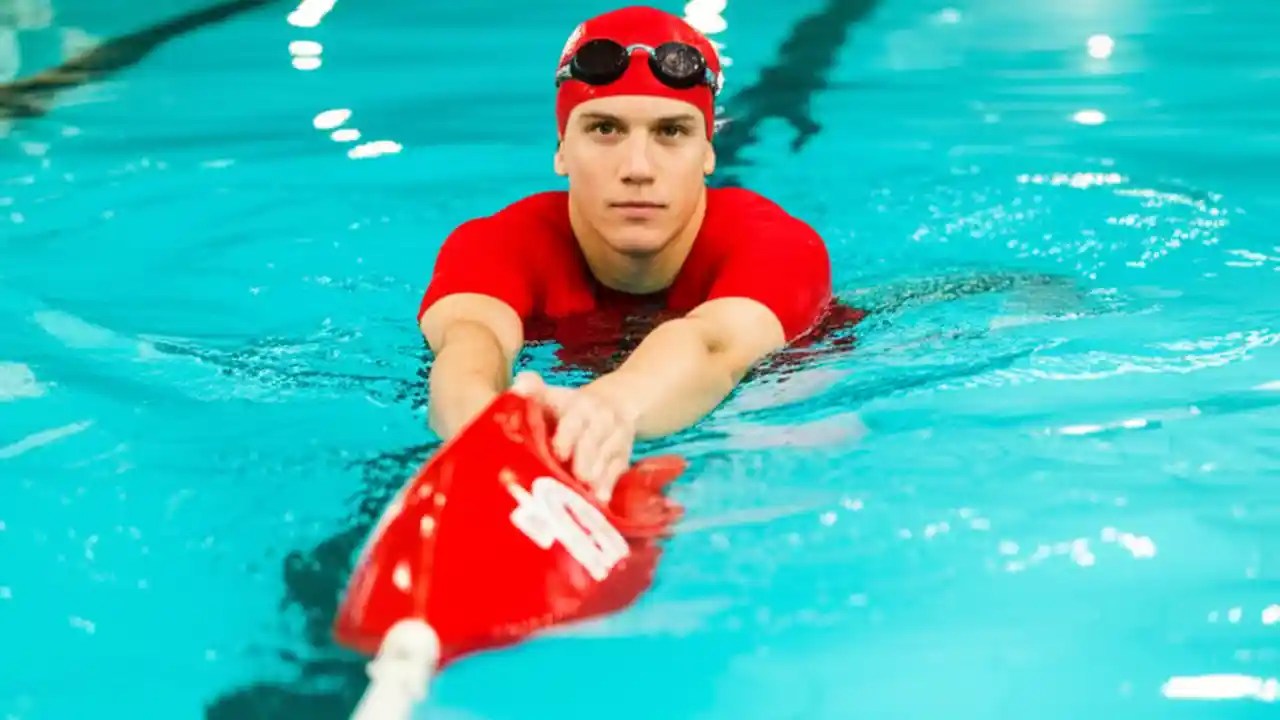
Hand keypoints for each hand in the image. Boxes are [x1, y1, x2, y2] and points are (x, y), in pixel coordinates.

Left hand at [512, 372, 636, 501]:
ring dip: (597, 477)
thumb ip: (534, 392)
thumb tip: (521, 381)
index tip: (559, 452)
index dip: (567, 435)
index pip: (574, 420)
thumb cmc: (570, 407)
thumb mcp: (554, 395)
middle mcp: (601, 420)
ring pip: (608, 457)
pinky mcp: (624, 456)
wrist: (618, 402)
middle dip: (585, 460)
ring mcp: (616, 438)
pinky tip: (601, 500)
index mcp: (579, 406)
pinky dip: (610, 485)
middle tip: (578, 478)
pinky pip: (619, 470)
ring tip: (584, 497)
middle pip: (593, 441)